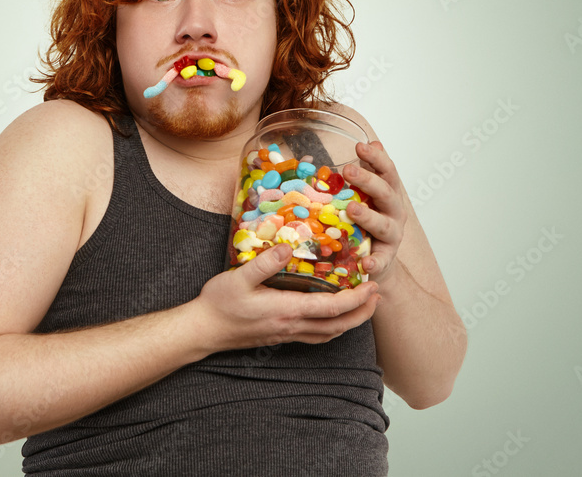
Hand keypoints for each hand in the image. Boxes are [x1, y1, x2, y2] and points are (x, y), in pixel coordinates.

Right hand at [191, 243, 380, 352]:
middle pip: (338, 326)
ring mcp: (287, 334)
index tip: (372, 286)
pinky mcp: (281, 336)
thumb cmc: (219, 304)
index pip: (331, 308)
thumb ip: (265, 263)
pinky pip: (316, 336)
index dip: (356, 299)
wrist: (203, 330)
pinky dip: (333, 328)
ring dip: (351, 322)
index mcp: (286, 310)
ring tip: (364, 306)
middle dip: (362, 312)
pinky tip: (334, 318)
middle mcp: (291, 326)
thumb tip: (288, 245)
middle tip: (378, 296)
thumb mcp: (238, 277)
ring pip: (329, 334)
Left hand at [343, 141, 407, 284]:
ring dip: (368, 216)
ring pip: (383, 224)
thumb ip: (367, 171)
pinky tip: (367, 264)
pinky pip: (381, 261)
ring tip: (352, 210)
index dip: (376, 158)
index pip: (387, 171)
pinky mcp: (385, 259)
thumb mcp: (367, 194)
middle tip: (347, 171)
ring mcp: (392, 236)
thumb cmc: (368, 221)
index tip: (360, 146)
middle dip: (368, 180)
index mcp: (389, 193)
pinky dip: (375, 262)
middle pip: (385, 193)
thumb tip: (368, 142)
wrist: (379, 260)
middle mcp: (394, 212)